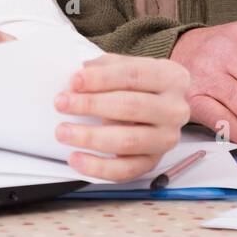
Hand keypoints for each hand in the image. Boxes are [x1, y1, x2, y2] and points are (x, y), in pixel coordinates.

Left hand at [53, 54, 190, 181]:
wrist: (165, 106)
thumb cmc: (142, 85)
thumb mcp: (128, 66)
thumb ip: (104, 68)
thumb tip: (79, 80)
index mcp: (171, 78)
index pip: (133, 76)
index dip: (101, 79)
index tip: (74, 82)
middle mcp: (174, 110)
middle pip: (131, 107)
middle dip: (91, 105)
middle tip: (62, 103)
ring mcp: (166, 138)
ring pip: (128, 141)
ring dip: (91, 137)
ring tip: (64, 131)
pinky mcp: (154, 162)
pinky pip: (125, 170)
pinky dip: (98, 167)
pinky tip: (76, 158)